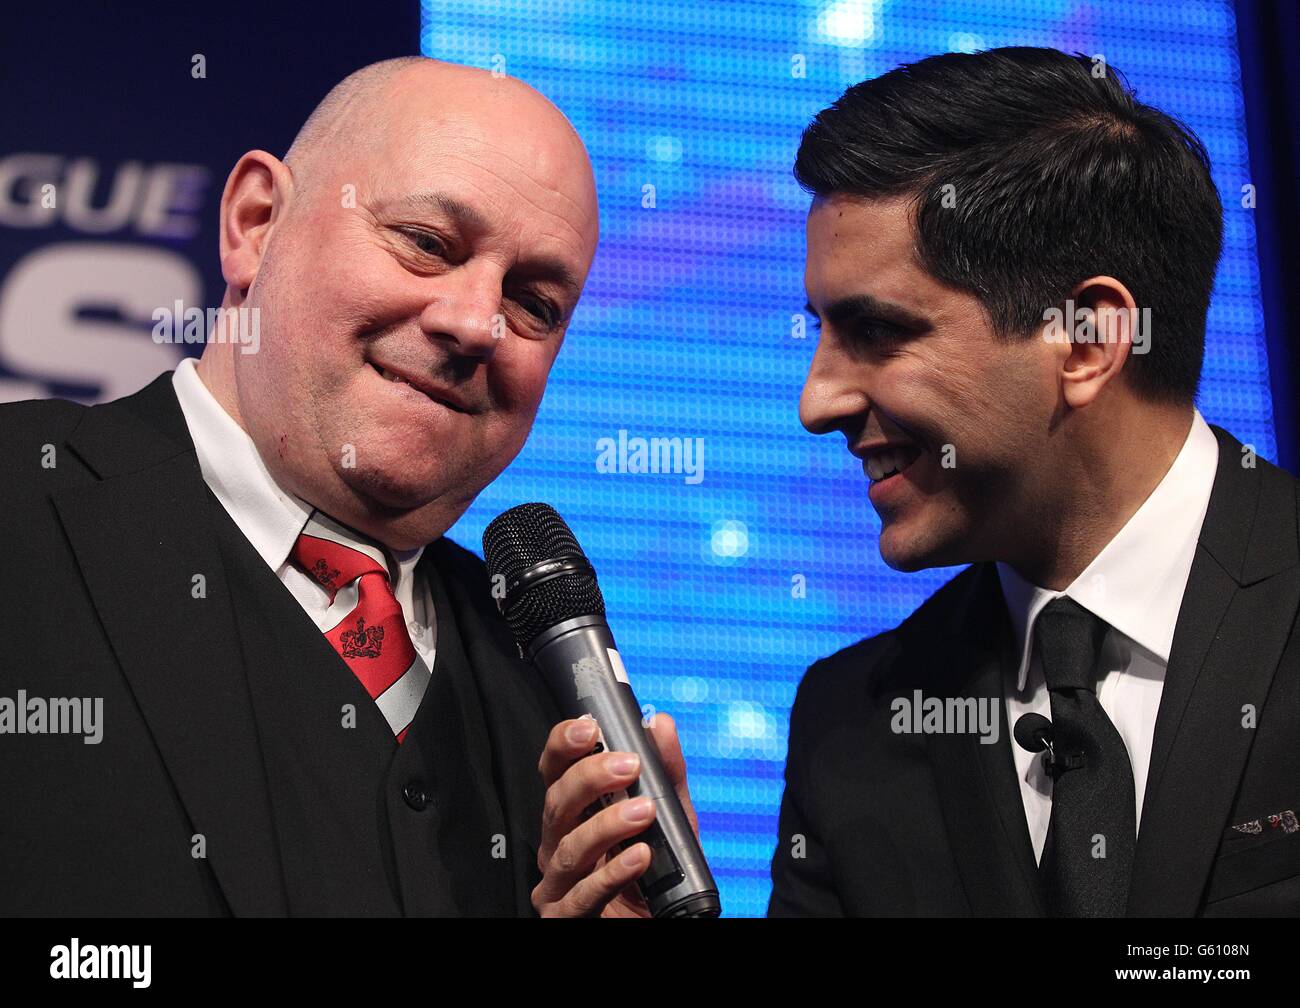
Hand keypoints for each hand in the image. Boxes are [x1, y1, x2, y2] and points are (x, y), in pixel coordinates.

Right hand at [532, 712, 698, 916]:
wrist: (664, 919)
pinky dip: (613, 873)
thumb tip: (660, 725)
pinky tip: (639, 857)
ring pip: (570, 847)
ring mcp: (558, 881)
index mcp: (574, 811)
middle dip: (591, 778)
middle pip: (557, 801)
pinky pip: (585, 893)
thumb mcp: (671, 814)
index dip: (564, 744)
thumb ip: (666, 771)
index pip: (555, 769)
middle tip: (629, 765)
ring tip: (644, 812)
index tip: (590, 727)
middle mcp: (558, 841)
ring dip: (608, 825)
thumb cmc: (657, 867)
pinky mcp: (566, 915)